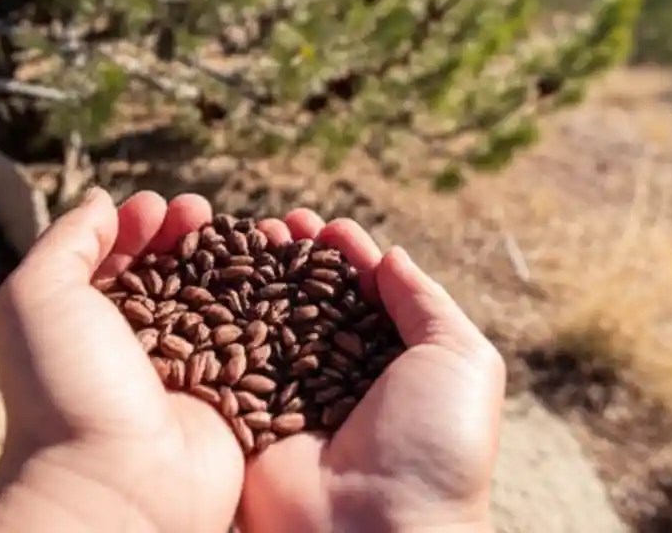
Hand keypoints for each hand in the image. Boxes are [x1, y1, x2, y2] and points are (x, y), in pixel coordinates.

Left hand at [0, 188, 241, 532]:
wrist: (115, 487)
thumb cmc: (66, 389)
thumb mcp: (37, 295)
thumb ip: (66, 240)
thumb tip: (101, 200)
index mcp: (88, 329)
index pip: (121, 262)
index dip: (141, 226)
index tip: (162, 205)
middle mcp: (138, 352)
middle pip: (173, 278)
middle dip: (190, 239)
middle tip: (204, 211)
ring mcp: (187, 378)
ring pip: (220, 307)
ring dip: (235, 267)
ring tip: (249, 236)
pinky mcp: (233, 404)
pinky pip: (258, 349)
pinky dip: (272, 313)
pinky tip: (282, 281)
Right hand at [239, 211, 506, 532]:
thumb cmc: (435, 450)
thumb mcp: (462, 361)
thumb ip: (427, 304)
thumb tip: (392, 256)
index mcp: (391, 367)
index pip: (363, 297)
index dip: (345, 257)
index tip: (326, 225)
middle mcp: (337, 379)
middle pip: (309, 302)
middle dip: (293, 259)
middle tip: (277, 222)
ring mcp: (289, 399)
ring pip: (265, 323)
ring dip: (252, 276)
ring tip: (243, 236)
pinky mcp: (245, 419)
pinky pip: (226, 360)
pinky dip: (215, 318)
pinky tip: (209, 279)